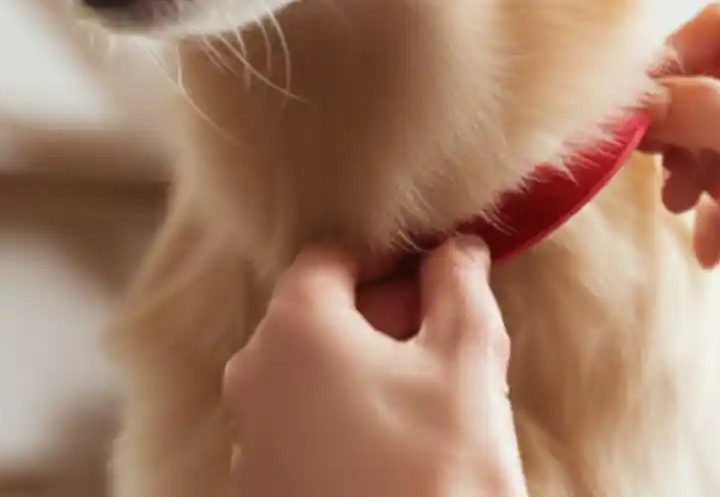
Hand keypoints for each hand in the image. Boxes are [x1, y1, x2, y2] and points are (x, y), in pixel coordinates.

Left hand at [224, 237, 525, 496]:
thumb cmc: (439, 468)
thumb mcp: (468, 358)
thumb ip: (460, 283)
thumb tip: (457, 247)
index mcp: (293, 330)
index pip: (334, 253)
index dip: (392, 250)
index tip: (440, 263)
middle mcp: (253, 378)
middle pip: (321, 312)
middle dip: (388, 309)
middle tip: (451, 325)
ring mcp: (251, 440)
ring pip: (315, 370)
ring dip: (371, 363)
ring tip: (436, 388)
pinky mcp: (264, 487)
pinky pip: (306, 422)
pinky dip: (350, 411)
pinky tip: (405, 438)